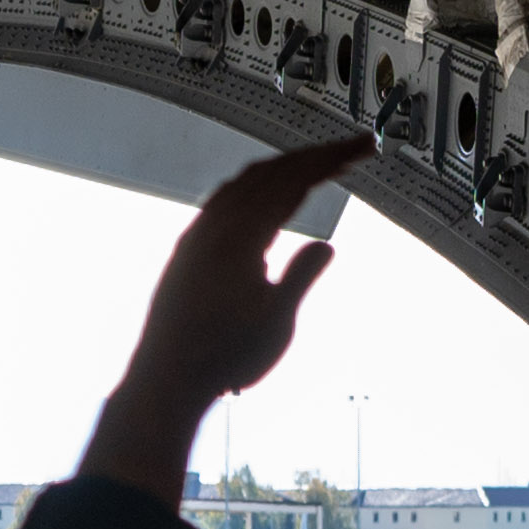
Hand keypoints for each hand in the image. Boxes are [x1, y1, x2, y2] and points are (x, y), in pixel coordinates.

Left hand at [82, 137, 374, 495]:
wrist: (166, 380)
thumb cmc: (221, 358)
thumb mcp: (277, 322)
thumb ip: (301, 276)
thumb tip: (325, 246)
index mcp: (242, 235)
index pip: (295, 179)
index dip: (333, 158)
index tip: (362, 147)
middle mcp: (215, 226)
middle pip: (272, 171)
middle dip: (313, 156)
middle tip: (348, 151)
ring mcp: (197, 235)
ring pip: (244, 181)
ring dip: (282, 167)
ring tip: (310, 167)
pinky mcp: (186, 250)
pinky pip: (223, 199)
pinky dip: (253, 185)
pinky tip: (259, 200)